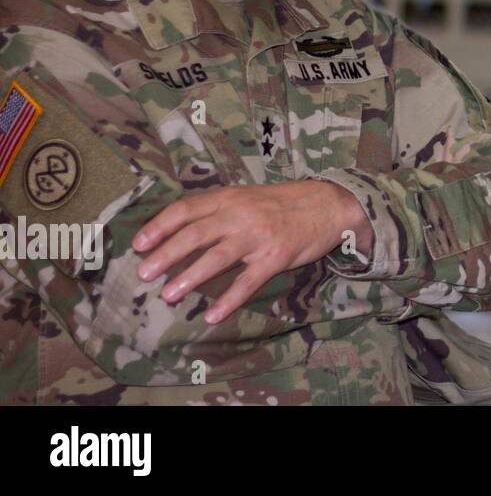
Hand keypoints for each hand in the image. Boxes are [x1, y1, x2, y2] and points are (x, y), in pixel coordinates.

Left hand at [132, 180, 373, 323]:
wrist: (330, 204)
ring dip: (190, 277)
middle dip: (166, 254)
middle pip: (196, 234)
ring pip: (218, 257)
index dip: (160, 226)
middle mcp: (241, 214)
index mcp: (230, 198)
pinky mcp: (277, 256)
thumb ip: (219, 209)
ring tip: (168, 295)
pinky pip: (249, 281)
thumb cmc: (285, 203)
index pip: (187, 209)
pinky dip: (229, 300)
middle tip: (143, 273)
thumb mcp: (248, 197)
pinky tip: (212, 316)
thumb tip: (180, 229)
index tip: (138, 243)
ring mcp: (259, 236)